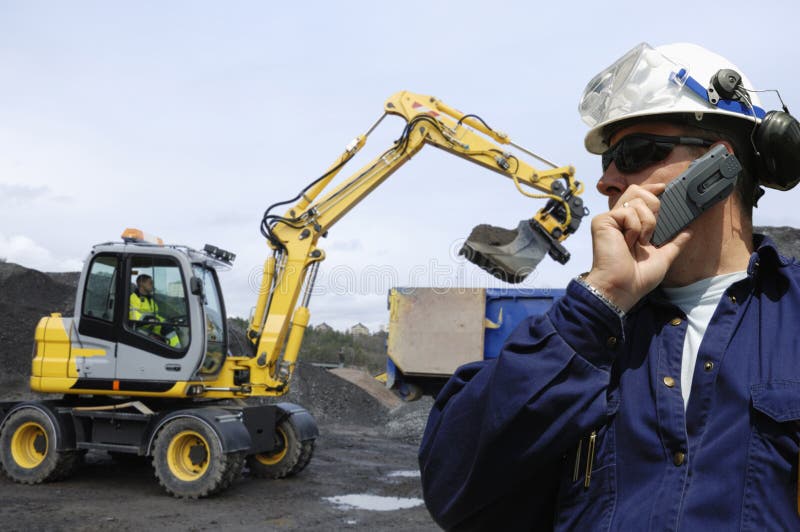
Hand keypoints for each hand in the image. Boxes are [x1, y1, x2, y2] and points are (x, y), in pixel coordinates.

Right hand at [584, 183, 692, 311]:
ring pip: (636, 200)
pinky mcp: (602, 221)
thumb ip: (675, 242)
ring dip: (647, 223)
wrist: (623, 287)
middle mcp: (619, 220)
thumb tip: (688, 231)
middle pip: (637, 191)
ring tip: (639, 242)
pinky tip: (628, 243)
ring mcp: (610, 220)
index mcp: (631, 226)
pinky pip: (628, 212)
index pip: (639, 197)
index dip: (651, 189)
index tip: (664, 188)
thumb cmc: (638, 278)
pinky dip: (635, 228)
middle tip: (652, 229)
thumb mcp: (663, 256)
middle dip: (653, 205)